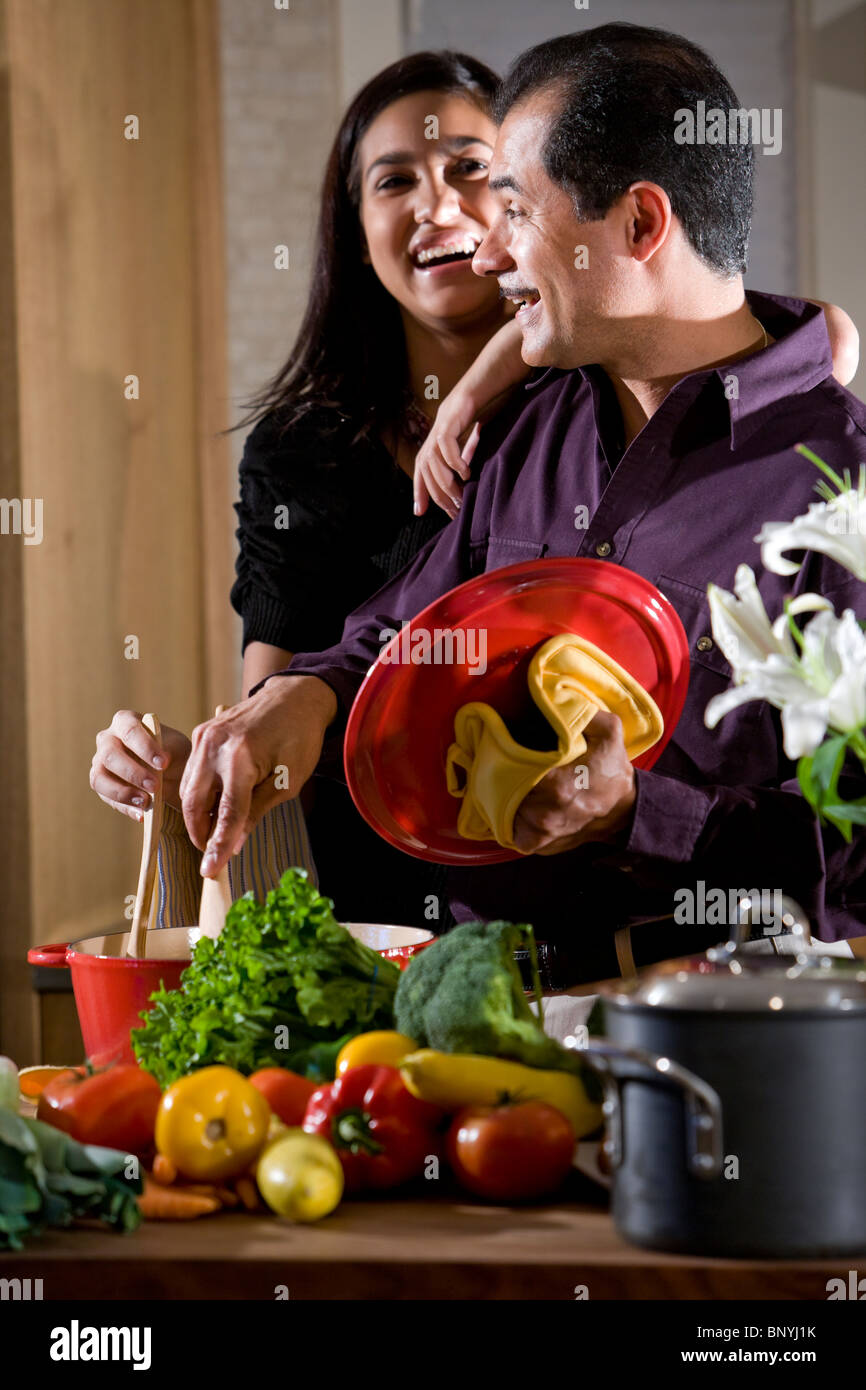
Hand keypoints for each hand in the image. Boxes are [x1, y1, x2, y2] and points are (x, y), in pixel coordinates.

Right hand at [91, 712, 191, 818]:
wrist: (172, 771)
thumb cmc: (172, 752)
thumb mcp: (177, 747)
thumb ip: (169, 750)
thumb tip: (162, 760)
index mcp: (125, 721)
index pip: (129, 730)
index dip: (144, 746)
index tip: (163, 763)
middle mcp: (107, 739)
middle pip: (110, 755)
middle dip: (133, 772)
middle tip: (155, 786)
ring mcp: (100, 763)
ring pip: (99, 778)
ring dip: (122, 792)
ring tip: (146, 803)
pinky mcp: (101, 785)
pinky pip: (107, 798)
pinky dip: (125, 808)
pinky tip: (142, 814)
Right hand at [179, 675, 336, 875]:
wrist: (294, 697)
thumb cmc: (299, 738)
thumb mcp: (287, 782)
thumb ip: (256, 812)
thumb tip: (232, 844)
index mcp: (240, 757)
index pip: (225, 812)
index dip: (218, 844)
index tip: (210, 871)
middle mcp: (214, 746)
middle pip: (194, 802)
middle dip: (200, 833)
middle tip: (211, 854)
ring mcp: (204, 737)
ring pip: (188, 789)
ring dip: (197, 815)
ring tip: (213, 834)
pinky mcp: (201, 734)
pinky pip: (193, 772)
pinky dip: (199, 794)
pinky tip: (214, 807)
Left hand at [413, 392, 481, 519]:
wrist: (468, 397)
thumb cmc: (464, 426)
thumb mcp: (460, 450)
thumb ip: (456, 467)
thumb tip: (459, 490)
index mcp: (429, 453)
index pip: (420, 478)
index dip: (420, 495)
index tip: (420, 512)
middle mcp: (429, 446)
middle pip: (428, 476)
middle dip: (439, 496)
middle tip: (455, 511)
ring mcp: (436, 436)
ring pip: (435, 465)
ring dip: (448, 483)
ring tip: (461, 496)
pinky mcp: (446, 425)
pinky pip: (447, 448)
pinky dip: (455, 462)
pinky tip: (466, 473)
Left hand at [511, 711, 636, 855]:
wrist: (623, 809)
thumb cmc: (611, 769)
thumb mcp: (609, 732)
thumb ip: (585, 712)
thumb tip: (556, 695)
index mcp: (558, 787)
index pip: (513, 770)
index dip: (505, 756)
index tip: (505, 746)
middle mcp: (545, 816)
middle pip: (504, 792)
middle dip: (501, 776)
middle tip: (502, 761)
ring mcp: (541, 835)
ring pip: (502, 814)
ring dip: (502, 798)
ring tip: (508, 781)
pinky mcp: (538, 846)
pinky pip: (511, 832)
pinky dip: (509, 819)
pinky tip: (516, 803)